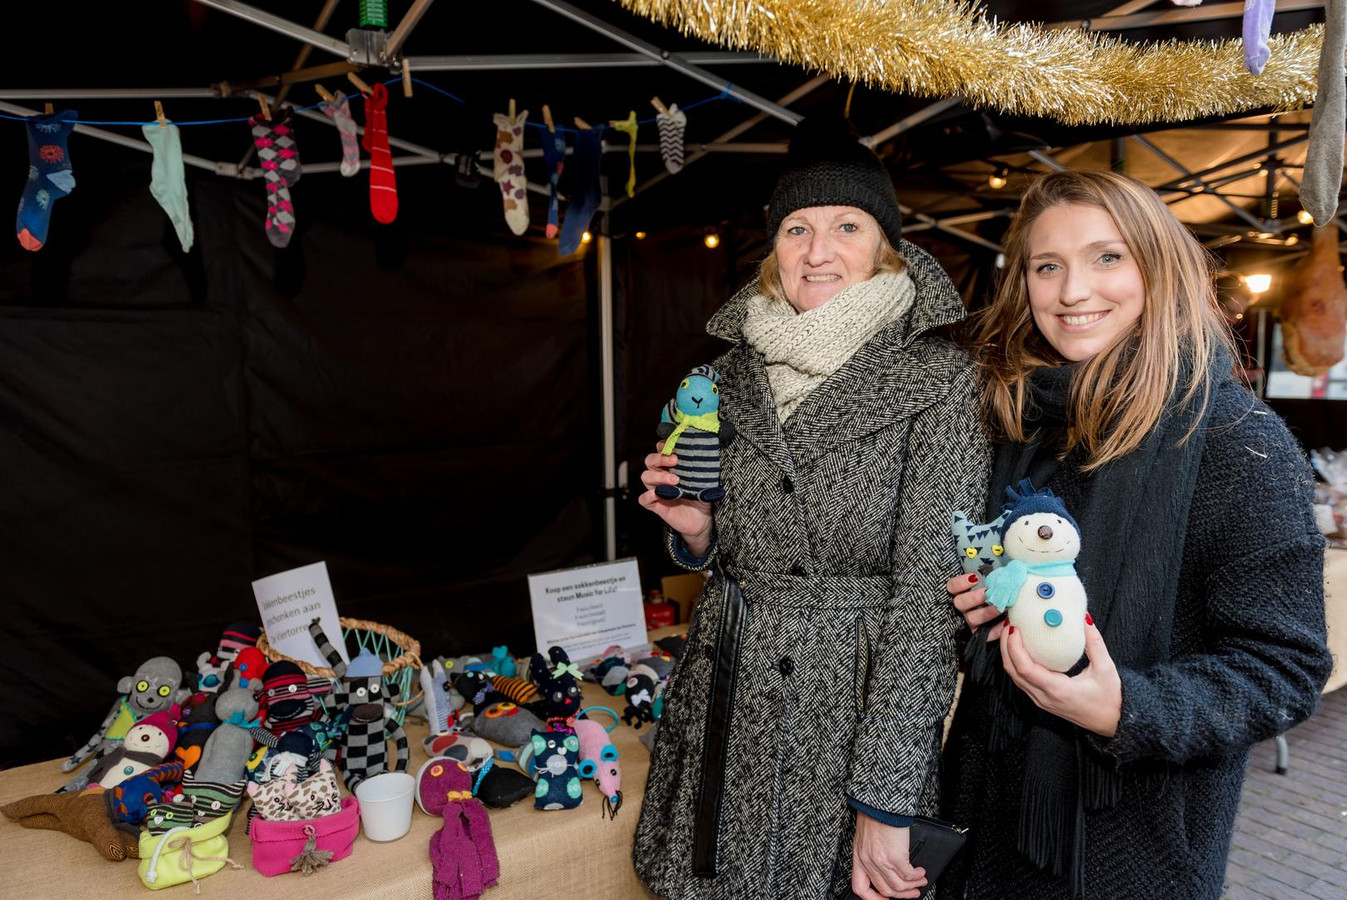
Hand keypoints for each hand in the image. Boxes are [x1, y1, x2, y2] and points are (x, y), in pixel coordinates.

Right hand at [637, 440, 712, 554]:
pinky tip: (659, 495)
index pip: (661, 450)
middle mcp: (661, 476)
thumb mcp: (705, 480)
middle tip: (675, 461)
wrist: (703, 520)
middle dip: (660, 458)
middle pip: (650, 460)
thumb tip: (711, 454)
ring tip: (675, 481)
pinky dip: (649, 495)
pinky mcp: (656, 505)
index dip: (663, 445)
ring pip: (646, 476)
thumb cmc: (703, 496)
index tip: (674, 445)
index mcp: (671, 467)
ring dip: (658, 476)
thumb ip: (703, 469)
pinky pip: (644, 499)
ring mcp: (657, 490)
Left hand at [852, 813, 926, 899]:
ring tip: (920, 881)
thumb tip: (884, 867)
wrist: (879, 804)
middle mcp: (868, 862)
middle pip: (884, 890)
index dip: (873, 898)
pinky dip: (916, 876)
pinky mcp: (895, 857)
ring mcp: (881, 862)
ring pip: (898, 886)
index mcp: (858, 858)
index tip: (884, 899)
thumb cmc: (873, 815)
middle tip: (912, 892)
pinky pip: (908, 875)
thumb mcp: (864, 838)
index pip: (860, 888)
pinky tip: (920, 872)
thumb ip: (870, 854)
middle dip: (901, 895)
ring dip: (912, 886)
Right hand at [946, 573, 1005, 640]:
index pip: (952, 586)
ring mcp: (970, 621)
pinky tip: (1007, 621)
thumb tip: (1006, 567)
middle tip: (989, 593)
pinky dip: (996, 629)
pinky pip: (985, 634)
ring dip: (988, 612)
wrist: (1008, 602)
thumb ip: (993, 573)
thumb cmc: (1000, 588)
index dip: (960, 583)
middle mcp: (963, 607)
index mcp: (961, 592)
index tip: (975, 578)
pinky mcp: (980, 634)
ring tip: (1003, 606)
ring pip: (972, 618)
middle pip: (960, 603)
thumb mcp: (994, 578)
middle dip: (974, 598)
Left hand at [1000, 617, 1121, 736]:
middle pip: (1013, 671)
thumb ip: (1094, 642)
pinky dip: (1016, 663)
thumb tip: (1085, 618)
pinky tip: (1022, 648)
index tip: (1014, 627)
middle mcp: (1044, 697)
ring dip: (1009, 654)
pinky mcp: (1041, 700)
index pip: (1025, 669)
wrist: (1112, 723)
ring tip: (1012, 632)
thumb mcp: (1106, 668)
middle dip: (1006, 646)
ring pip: (1014, 677)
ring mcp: (1040, 700)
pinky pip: (1022, 681)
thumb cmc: (1111, 699)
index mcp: (1057, 690)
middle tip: (1009, 623)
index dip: (1014, 647)